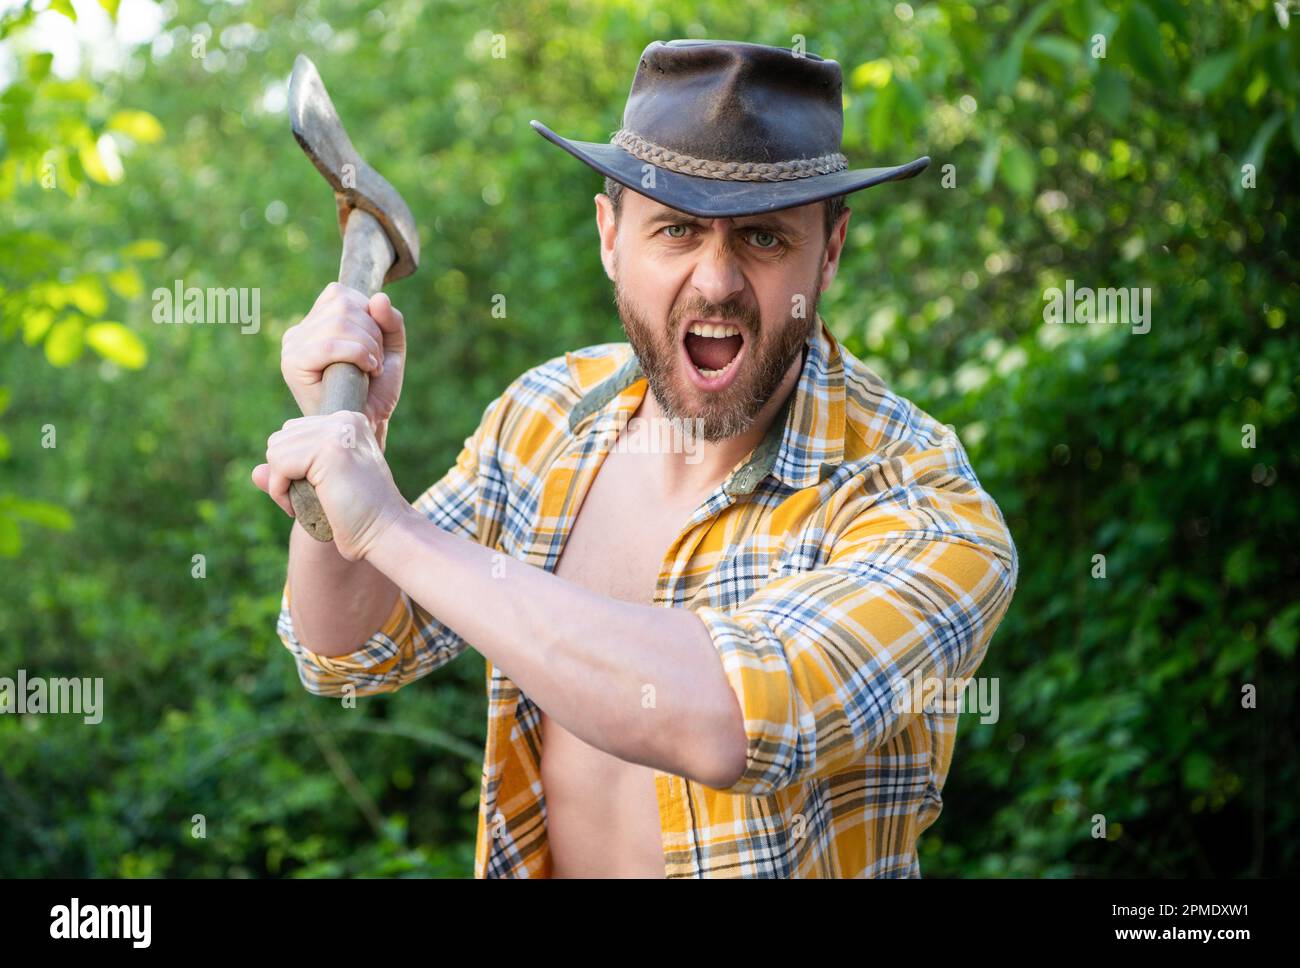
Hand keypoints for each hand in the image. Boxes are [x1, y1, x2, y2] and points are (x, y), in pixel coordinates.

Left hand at [252, 411, 408, 560]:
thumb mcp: (320, 488)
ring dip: (281, 483)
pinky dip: (280, 491)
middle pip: (281, 437)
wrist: (386, 532)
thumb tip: (255, 472)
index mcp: (349, 423)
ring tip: (306, 503)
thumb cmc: (358, 516)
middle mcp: (345, 420)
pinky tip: (300, 507)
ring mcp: (339, 431)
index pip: (294, 433)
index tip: (315, 492)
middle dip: (284, 472)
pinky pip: (279, 464)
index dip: (292, 467)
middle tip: (307, 500)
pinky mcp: (330, 448)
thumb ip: (291, 474)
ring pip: (276, 449)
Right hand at [280, 283, 405, 440]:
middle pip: (343, 305)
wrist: (366, 427)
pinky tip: (367, 371)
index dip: (368, 314)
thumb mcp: (390, 350)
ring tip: (371, 369)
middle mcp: (298, 332)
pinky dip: (358, 354)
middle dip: (373, 333)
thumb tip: (379, 297)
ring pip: (339, 322)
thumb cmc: (374, 392)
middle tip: (376, 362)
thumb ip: (390, 321)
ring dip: (368, 346)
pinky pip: (330, 344)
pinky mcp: (292, 364)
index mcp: (315, 323)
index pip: (340, 293)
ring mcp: (292, 347)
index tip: (376, 345)